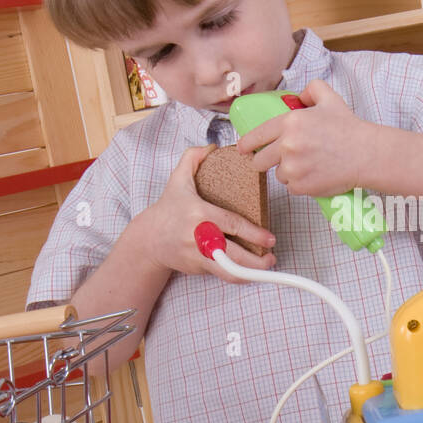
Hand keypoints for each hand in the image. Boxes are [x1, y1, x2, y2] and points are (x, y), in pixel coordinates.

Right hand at [133, 144, 276, 283]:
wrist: (149, 240)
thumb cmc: (169, 209)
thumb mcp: (177, 179)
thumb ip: (192, 158)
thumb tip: (213, 147)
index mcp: (199, 214)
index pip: (231, 225)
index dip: (253, 233)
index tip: (270, 238)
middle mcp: (198, 237)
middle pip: (231, 253)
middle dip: (255, 260)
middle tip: (272, 256)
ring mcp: (197, 255)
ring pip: (226, 270)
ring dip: (249, 273)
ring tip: (266, 267)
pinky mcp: (197, 268)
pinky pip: (221, 274)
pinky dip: (237, 275)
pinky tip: (252, 272)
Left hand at [236, 79, 370, 196]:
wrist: (366, 155)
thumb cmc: (349, 129)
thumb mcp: (329, 98)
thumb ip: (310, 90)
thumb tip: (296, 98)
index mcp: (290, 123)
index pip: (256, 136)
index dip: (246, 144)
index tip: (243, 148)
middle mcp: (287, 146)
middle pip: (259, 161)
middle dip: (264, 160)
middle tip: (275, 159)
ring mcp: (293, 168)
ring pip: (277, 174)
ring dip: (287, 171)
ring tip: (308, 164)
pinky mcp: (301, 186)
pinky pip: (291, 187)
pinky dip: (300, 183)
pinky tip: (315, 174)